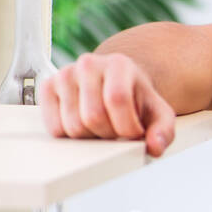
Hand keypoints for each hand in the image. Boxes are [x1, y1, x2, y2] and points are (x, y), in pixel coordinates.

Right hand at [40, 52, 177, 156]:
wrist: (116, 84)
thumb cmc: (137, 100)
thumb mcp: (158, 114)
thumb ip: (164, 131)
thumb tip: (155, 147)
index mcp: (119, 64)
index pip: (117, 99)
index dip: (127, 126)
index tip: (135, 133)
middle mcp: (88, 64)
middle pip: (92, 116)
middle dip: (109, 134)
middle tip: (117, 131)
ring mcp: (64, 74)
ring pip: (73, 126)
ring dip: (91, 138)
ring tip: (102, 127)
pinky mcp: (47, 88)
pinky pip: (54, 128)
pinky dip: (71, 137)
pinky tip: (85, 126)